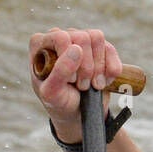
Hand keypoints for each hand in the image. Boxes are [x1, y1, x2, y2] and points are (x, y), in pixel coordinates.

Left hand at [29, 27, 123, 144]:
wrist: (78, 114)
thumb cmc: (60, 103)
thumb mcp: (53, 94)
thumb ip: (59, 72)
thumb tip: (76, 50)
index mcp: (41, 43)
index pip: (62, 37)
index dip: (70, 60)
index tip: (70, 80)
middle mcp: (60, 37)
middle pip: (82, 37)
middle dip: (86, 67)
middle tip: (82, 86)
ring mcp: (80, 40)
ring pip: (97, 39)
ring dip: (98, 68)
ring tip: (92, 85)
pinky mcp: (98, 48)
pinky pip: (110, 50)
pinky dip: (111, 70)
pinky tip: (102, 82)